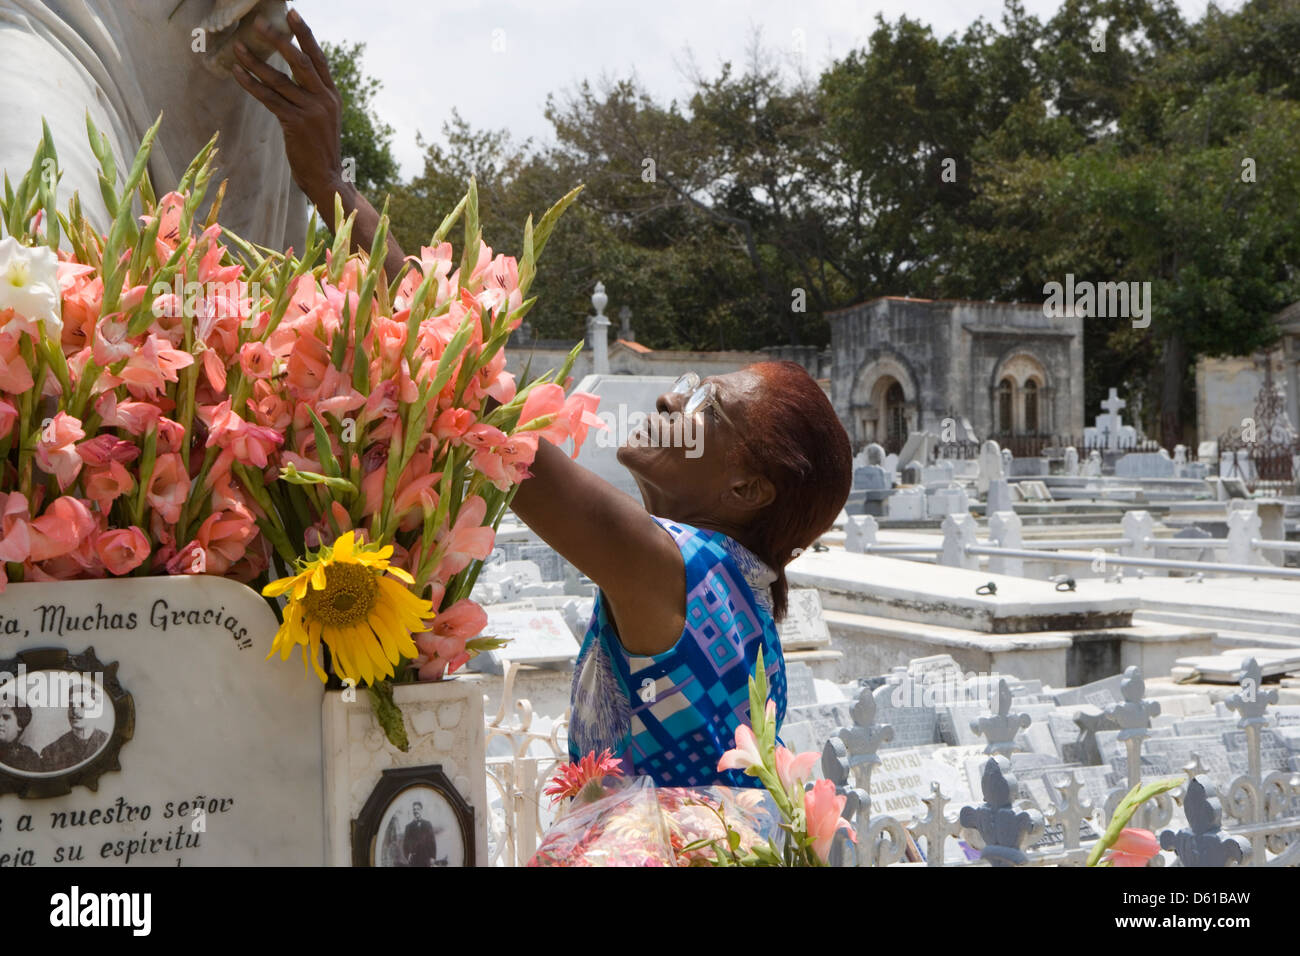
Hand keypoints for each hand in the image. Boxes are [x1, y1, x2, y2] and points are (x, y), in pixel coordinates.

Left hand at [232, 8, 347, 205]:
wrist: (327, 177)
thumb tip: (294, 75)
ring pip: (279, 80)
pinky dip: (251, 84)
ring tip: (238, 46)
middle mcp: (324, 100)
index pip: (318, 58)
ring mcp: (310, 112)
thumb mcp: (324, 118)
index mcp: (332, 95)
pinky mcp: (295, 124)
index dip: (304, 34)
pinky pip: (269, 99)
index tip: (292, 13)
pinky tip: (238, 72)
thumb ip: (313, 96)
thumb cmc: (320, 148)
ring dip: (256, 62)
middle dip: (279, 40)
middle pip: (300, 62)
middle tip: (259, 23)